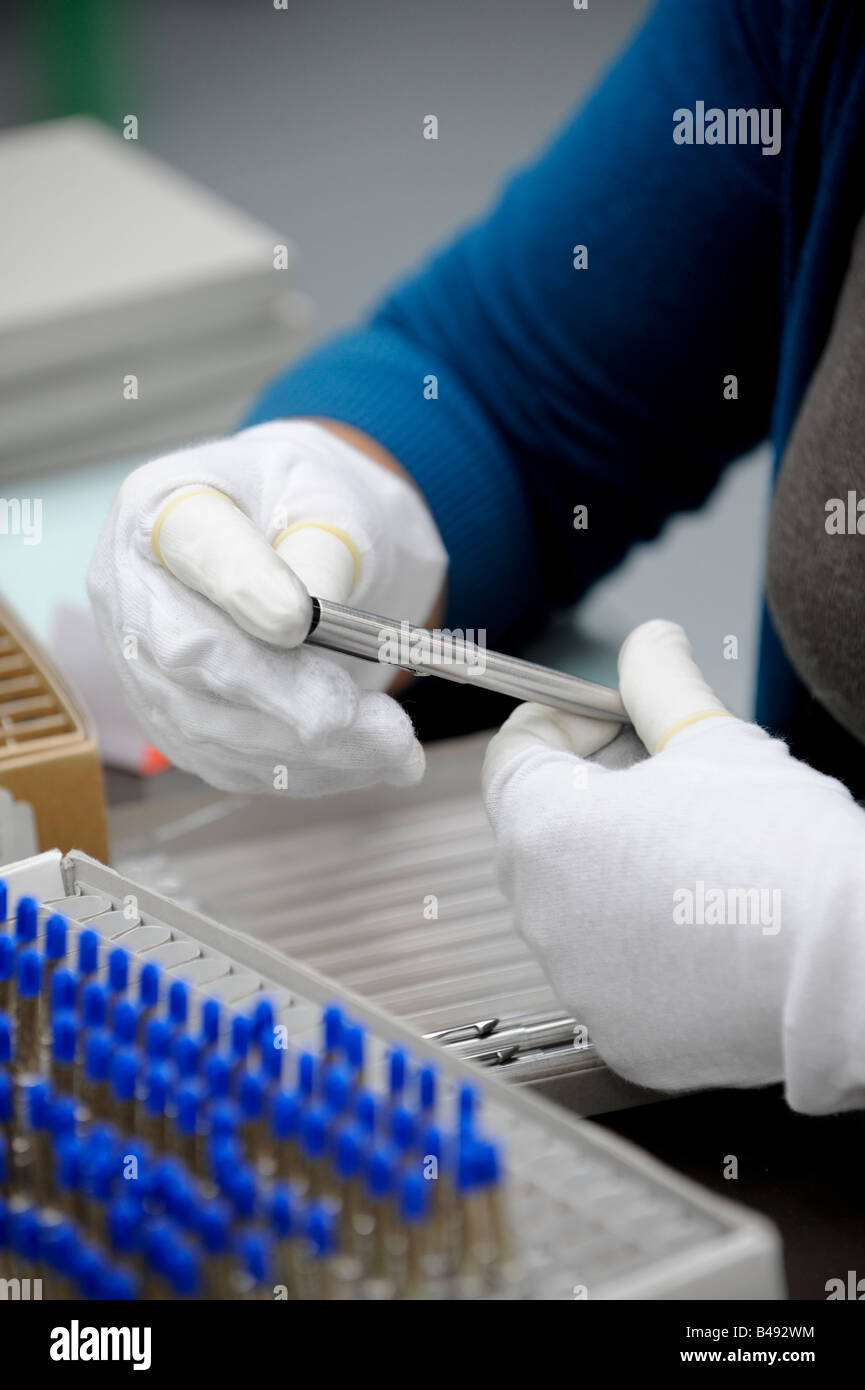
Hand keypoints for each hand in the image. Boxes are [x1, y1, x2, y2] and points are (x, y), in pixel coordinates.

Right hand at [87, 419, 446, 793]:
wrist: (303, 543)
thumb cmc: (314, 507)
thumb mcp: (333, 499)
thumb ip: (321, 547)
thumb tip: (300, 621)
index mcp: (166, 506)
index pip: (193, 547)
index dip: (240, 586)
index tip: (296, 619)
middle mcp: (134, 589)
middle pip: (190, 654)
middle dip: (286, 697)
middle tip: (374, 722)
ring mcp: (144, 666)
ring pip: (211, 725)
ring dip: (311, 750)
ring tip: (397, 747)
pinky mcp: (175, 723)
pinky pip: (231, 763)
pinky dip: (307, 772)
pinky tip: (370, 761)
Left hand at [482, 620, 864, 1112]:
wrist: (849, 965)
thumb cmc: (781, 848)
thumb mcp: (713, 737)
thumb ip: (659, 681)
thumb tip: (647, 644)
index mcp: (542, 829)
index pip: (515, 753)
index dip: (569, 721)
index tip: (619, 717)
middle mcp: (541, 915)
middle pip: (541, 828)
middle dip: (595, 790)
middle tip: (668, 775)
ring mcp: (578, 984)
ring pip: (576, 903)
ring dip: (617, 866)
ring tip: (698, 849)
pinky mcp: (622, 1035)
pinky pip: (614, 971)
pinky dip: (644, 941)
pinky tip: (707, 920)